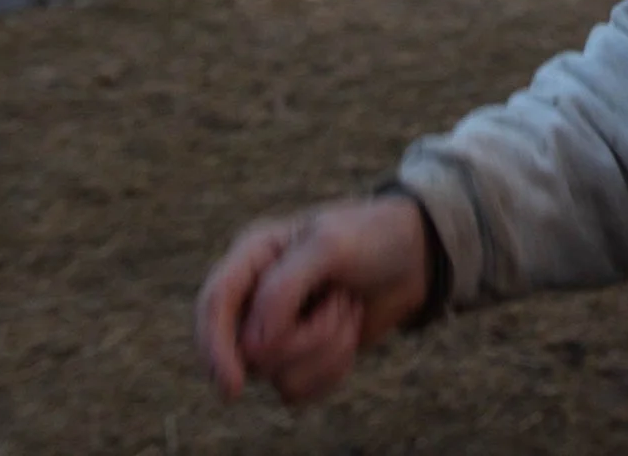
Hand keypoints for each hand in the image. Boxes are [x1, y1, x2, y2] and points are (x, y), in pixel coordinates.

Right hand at [192, 196, 429, 403]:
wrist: (413, 257)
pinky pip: (298, 391)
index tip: (234, 386)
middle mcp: (254, 299)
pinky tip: (350, 334)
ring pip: (278, 376)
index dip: (215, 348)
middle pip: (250, 352)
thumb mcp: (330, 245)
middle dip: (307, 337)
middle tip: (342, 298)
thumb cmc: (370, 237)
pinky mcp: (298, 359)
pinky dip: (332, 369)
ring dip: (327, 348)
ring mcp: (274, 332)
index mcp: (252, 258)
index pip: (214, 305)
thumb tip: (253, 345)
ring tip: (348, 308)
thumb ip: (284, 288)